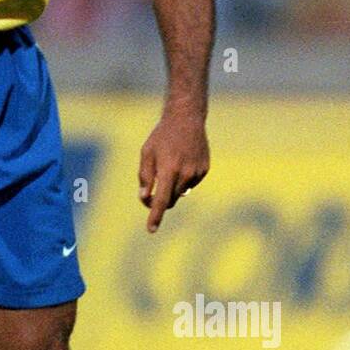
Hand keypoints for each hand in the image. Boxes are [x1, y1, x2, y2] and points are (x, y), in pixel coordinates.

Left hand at [138, 109, 208, 232]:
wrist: (187, 119)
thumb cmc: (162, 136)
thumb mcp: (147, 153)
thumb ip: (145, 177)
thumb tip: (145, 198)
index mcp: (168, 169)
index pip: (161, 199)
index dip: (155, 215)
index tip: (151, 230)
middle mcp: (185, 173)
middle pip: (170, 199)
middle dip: (160, 199)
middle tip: (151, 191)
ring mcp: (197, 172)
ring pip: (181, 192)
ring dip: (172, 187)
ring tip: (170, 164)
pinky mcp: (204, 170)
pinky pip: (190, 184)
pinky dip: (183, 179)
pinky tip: (182, 161)